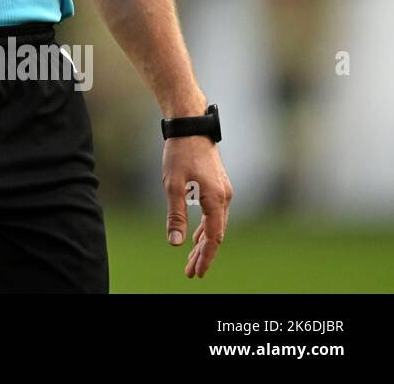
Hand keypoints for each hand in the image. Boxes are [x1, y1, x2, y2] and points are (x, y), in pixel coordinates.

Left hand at [162, 135, 233, 277]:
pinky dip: (205, 228)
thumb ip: (175, 215)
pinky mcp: (217, 186)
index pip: (214, 237)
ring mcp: (223, 191)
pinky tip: (196, 236)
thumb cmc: (180, 153)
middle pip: (216, 234)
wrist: (191, 126)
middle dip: (203, 254)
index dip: (205, 256)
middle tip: (191, 272)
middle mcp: (225, 197)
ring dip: (203, 242)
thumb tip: (175, 242)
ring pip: (215, 224)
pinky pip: (214, 214)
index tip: (197, 272)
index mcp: (216, 199)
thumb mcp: (173, 185)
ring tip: (191, 259)